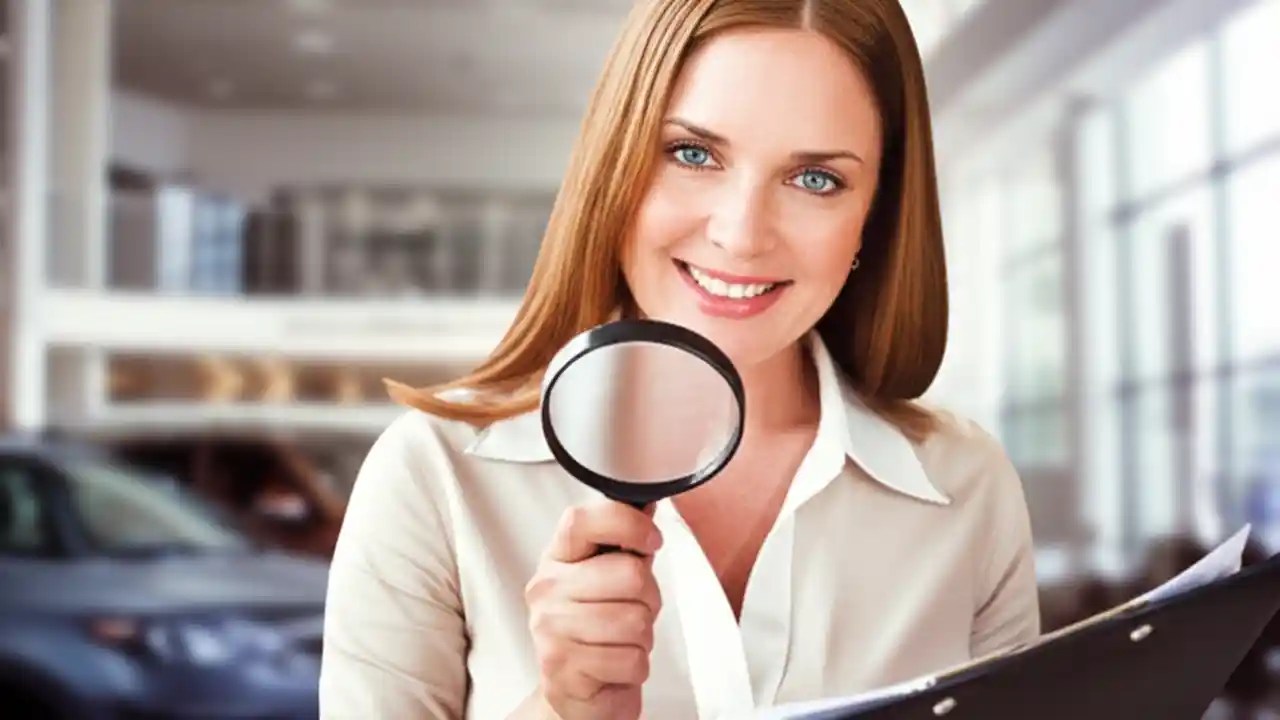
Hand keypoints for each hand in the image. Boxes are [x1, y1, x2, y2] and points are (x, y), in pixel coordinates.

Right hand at [524, 499, 663, 719]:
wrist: (578, 694)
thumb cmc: (599, 631)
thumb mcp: (610, 579)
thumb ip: (626, 543)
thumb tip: (647, 502)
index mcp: (557, 558)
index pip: (583, 520)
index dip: (627, 523)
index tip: (652, 540)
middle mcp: (546, 589)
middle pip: (630, 574)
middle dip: (649, 598)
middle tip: (633, 611)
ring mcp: (550, 629)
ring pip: (636, 620)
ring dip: (643, 637)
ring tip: (622, 641)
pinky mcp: (563, 668)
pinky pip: (632, 659)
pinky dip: (636, 667)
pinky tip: (615, 666)